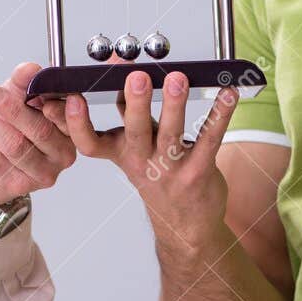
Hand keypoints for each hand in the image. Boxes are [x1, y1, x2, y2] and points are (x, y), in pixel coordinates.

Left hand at [0, 62, 76, 210]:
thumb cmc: (12, 129)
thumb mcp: (19, 99)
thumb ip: (25, 83)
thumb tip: (29, 69)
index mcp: (69, 132)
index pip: (76, 124)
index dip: (64, 112)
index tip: (44, 97)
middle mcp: (60, 156)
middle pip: (40, 131)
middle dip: (14, 110)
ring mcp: (37, 173)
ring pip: (13, 144)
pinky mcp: (12, 184)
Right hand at [45, 69, 240, 253]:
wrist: (186, 226)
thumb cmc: (160, 179)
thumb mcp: (136, 151)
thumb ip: (130, 114)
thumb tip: (122, 74)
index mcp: (122, 154)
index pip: (91, 143)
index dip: (78, 124)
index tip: (73, 99)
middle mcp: (143, 162)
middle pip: (135, 132)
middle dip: (136, 103)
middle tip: (136, 78)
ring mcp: (172, 169)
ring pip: (172, 134)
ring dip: (175, 104)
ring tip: (177, 79)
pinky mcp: (199, 171)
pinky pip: (209, 140)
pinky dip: (219, 115)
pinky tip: (228, 94)